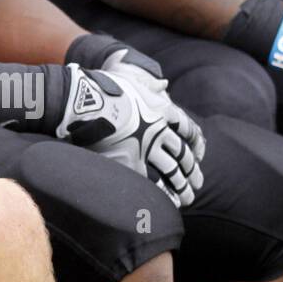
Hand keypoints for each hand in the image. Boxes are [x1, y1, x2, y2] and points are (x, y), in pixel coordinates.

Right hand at [60, 38, 204, 207]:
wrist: (82, 101)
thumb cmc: (103, 88)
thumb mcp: (131, 79)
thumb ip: (149, 84)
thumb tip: (164, 83)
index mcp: (161, 109)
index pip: (188, 128)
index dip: (196, 142)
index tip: (200, 153)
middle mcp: (159, 130)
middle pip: (183, 153)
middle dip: (193, 169)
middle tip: (198, 181)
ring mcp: (147, 147)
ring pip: (173, 171)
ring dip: (182, 186)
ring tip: (188, 196)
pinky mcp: (132, 163)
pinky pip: (154, 183)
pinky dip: (165, 194)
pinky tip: (170, 202)